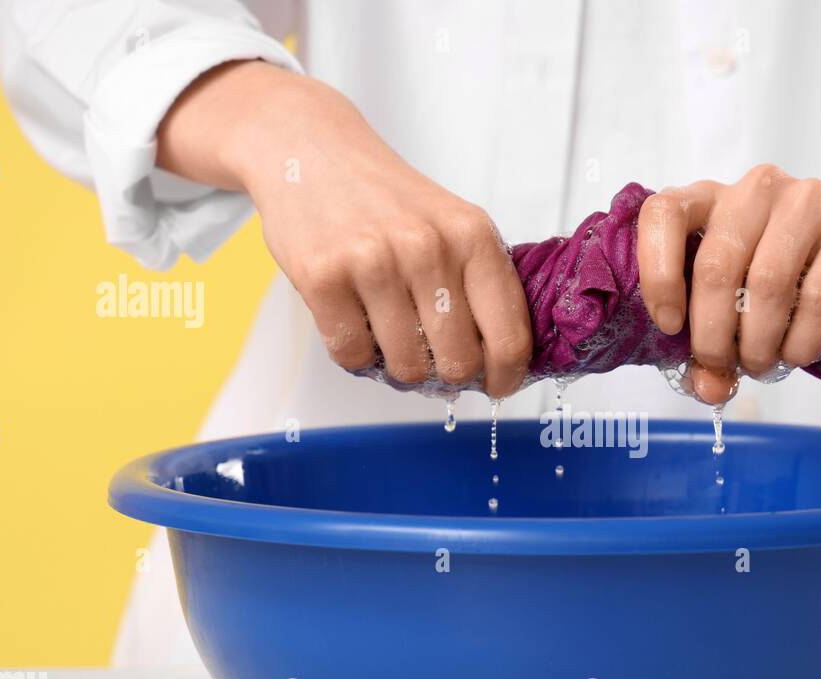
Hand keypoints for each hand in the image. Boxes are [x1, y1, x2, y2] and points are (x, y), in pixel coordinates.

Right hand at [158, 61, 531, 395]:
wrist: (311, 151)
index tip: (497, 385)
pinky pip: (353, 357)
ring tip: (391, 333)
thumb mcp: (454, 224)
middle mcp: (428, 249)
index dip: (505, 376)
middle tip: (434, 358)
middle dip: (447, 374)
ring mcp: (373, 263)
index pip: (509, 338)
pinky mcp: (323, 278)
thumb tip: (506, 362)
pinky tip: (357, 321)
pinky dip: (357, 354)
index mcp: (473, 237)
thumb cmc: (388, 200)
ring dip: (399, 365)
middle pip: (458, 364)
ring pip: (407, 368)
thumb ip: (483, 285)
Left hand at [636, 164, 820, 403]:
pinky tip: (800, 355)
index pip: (663, 213)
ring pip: (768, 280)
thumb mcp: (740, 313)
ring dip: (760, 341)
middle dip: (714, 334)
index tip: (670, 327)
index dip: (658, 274)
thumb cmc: (795, 284)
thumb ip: (714, 349)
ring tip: (763, 365)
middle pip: (717, 265)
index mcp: (711, 199)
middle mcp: (756, 189)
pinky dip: (804, 337)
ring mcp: (808, 200)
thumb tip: (709, 388)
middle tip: (724, 367)